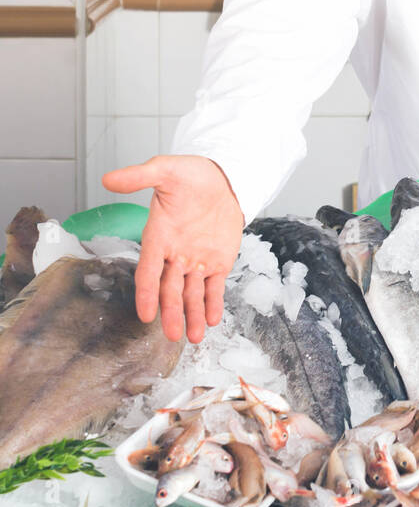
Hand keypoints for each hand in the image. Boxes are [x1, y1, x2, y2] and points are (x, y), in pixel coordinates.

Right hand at [102, 155, 244, 344]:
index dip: (145, 293)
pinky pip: (214, 288)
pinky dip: (213, 303)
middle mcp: (174, 254)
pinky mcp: (217, 261)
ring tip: (195, 337)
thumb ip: (139, 176)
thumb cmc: (191, 174)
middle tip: (170, 336)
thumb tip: (108, 178)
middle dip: (171, 313)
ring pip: (191, 294)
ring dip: (192, 315)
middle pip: (170, 290)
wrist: (222, 177)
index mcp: (158, 237)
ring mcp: (196, 260)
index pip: (148, 271)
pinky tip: (211, 319)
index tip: (144, 314)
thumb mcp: (165, 169)